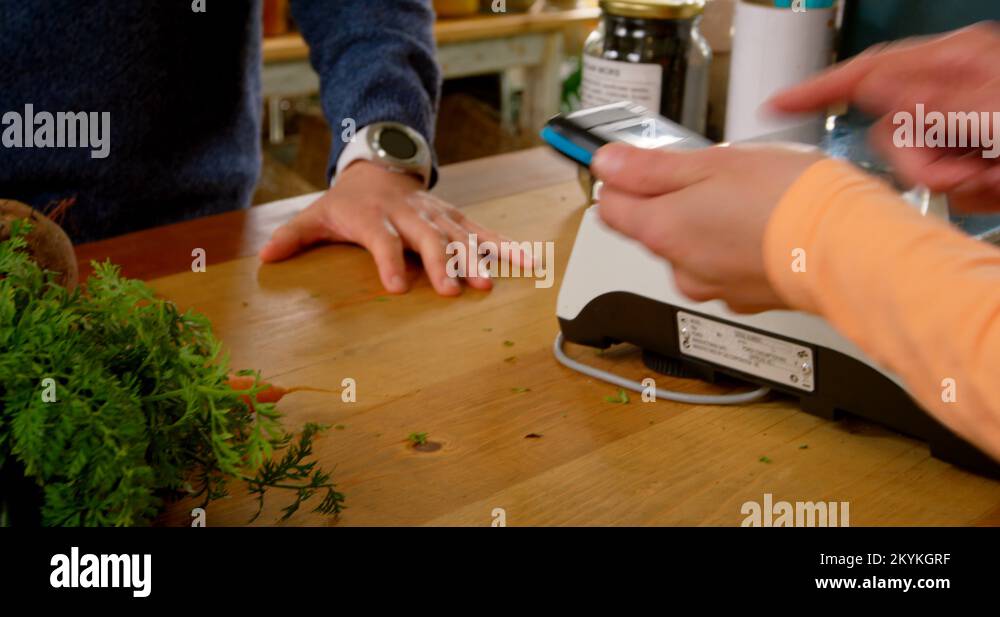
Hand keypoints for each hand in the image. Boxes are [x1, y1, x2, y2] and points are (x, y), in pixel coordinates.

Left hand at [259, 161, 505, 295]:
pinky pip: (481, 231)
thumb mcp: (318, 213)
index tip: (394, 287)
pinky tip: (523, 260)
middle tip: (452, 291)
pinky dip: (502, 245)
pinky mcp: (455, 217)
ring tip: (487, 283)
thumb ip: (294, 236)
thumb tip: (265, 257)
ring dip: (474, 259)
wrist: (381, 165)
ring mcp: (436, 215)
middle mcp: (409, 214)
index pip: (382, 240)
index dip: (388, 261)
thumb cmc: (348, 201)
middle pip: (428, 239)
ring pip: (458, 236)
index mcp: (375, 216)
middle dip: (441, 264)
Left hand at [591, 142, 825, 312]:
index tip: (633, 164)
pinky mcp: (746, 297)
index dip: (620, 180)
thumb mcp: (713, 162)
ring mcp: (714, 287)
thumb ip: (650, 167)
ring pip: (692, 247)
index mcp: (662, 232)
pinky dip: (737, 246)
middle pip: (653, 227)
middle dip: (673, 199)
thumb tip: (607, 163)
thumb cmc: (789, 201)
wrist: (850, 246)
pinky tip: (766, 225)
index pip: (609, 208)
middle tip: (714, 173)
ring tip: (749, 198)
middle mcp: (680, 269)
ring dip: (709, 223)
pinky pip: (726, 265)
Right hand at [769, 23, 999, 211]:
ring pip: (910, 166)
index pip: (865, 71)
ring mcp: (958, 127)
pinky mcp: (966, 160)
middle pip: (886, 133)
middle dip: (918, 161)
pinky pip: (940, 186)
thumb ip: (930, 103)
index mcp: (953, 63)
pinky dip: (969, 193)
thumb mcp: (989, 107)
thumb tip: (875, 91)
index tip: (777, 105)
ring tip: (990, 174)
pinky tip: (994, 180)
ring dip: (948, 180)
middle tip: (962, 170)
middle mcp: (951, 93)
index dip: (816, 91)